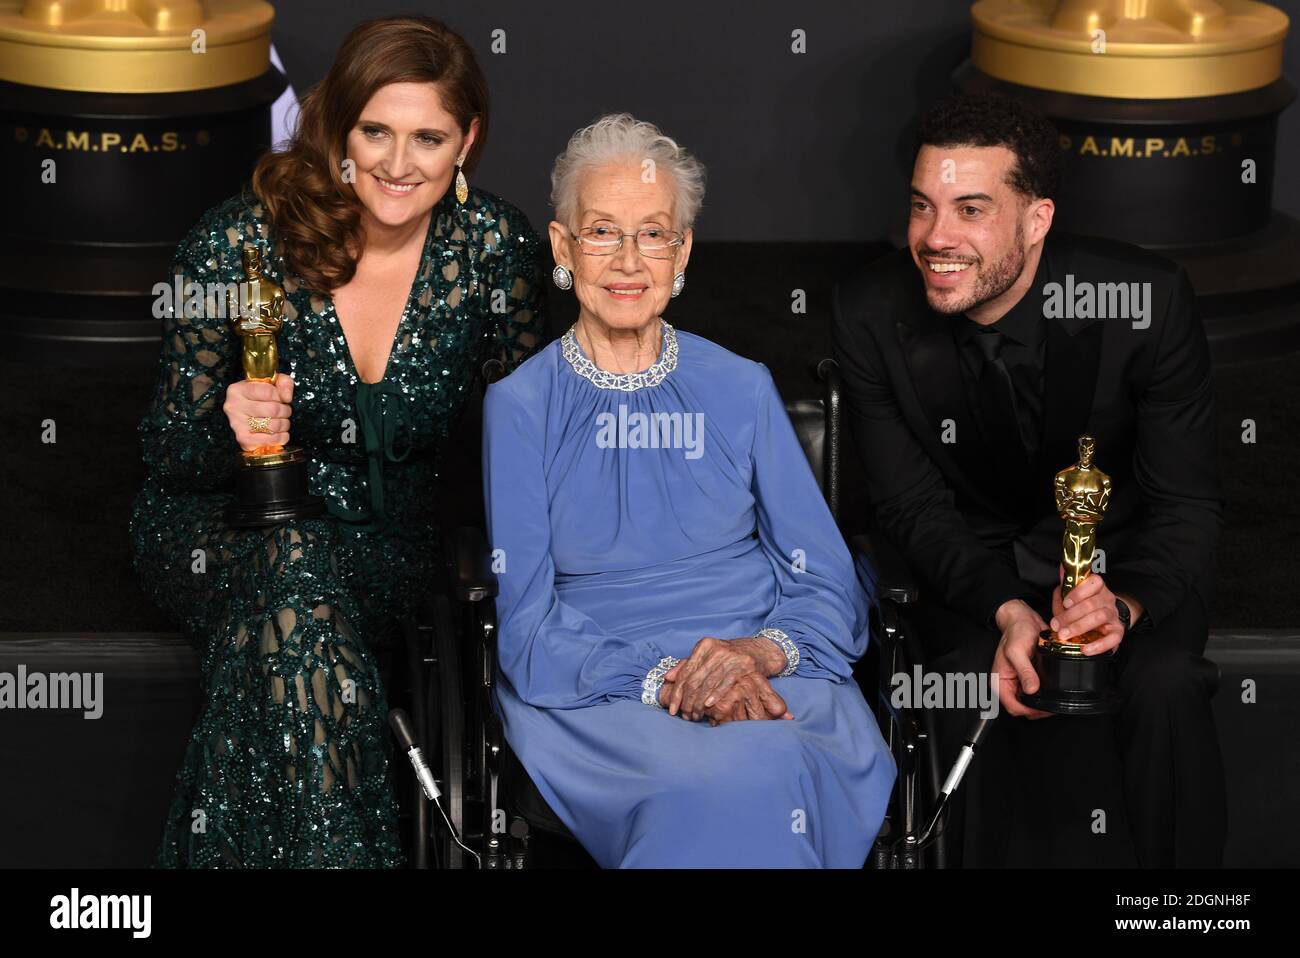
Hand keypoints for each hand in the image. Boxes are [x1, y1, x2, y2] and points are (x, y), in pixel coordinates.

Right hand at [223, 374, 292, 450]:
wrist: (248, 414)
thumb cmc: (260, 397)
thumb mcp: (272, 382)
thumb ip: (284, 383)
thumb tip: (286, 398)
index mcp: (237, 389)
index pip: (268, 391)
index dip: (280, 396)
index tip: (280, 398)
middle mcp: (233, 406)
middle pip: (273, 409)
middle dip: (285, 411)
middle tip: (284, 411)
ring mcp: (236, 424)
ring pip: (273, 425)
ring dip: (284, 424)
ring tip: (281, 421)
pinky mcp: (243, 439)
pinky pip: (269, 440)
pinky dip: (280, 438)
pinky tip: (280, 434)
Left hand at [660, 636, 779, 720]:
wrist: (757, 652)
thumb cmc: (728, 658)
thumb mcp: (707, 658)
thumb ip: (686, 666)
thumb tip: (667, 677)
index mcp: (703, 646)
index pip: (685, 672)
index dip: (676, 693)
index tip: (672, 709)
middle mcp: (715, 649)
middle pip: (694, 680)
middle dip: (687, 702)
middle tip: (685, 715)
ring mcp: (729, 656)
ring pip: (707, 684)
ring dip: (700, 703)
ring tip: (696, 715)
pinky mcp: (743, 665)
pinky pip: (725, 683)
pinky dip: (715, 695)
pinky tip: (709, 706)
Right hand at [992, 599, 1052, 718]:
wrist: (1023, 619)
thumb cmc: (1015, 631)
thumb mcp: (1017, 650)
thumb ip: (1025, 671)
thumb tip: (1032, 689)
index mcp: (1000, 680)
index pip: (1013, 707)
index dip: (1029, 711)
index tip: (1045, 708)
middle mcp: (1009, 683)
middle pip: (1023, 708)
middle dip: (1038, 710)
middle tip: (1054, 706)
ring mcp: (1019, 682)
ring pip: (1031, 703)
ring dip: (1043, 704)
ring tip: (1056, 700)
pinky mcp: (1029, 677)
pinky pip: (1038, 693)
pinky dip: (1046, 695)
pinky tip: (1054, 691)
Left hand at [1049, 565, 1134, 656]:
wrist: (1103, 621)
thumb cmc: (1082, 607)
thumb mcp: (1071, 595)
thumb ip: (1066, 583)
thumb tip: (1062, 566)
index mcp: (1097, 587)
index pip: (1094, 582)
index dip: (1078, 592)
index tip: (1065, 603)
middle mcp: (1107, 600)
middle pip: (1091, 604)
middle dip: (1070, 616)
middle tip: (1057, 626)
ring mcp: (1113, 616)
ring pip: (1099, 617)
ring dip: (1079, 627)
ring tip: (1065, 635)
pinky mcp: (1117, 632)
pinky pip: (1112, 639)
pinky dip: (1098, 645)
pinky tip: (1085, 649)